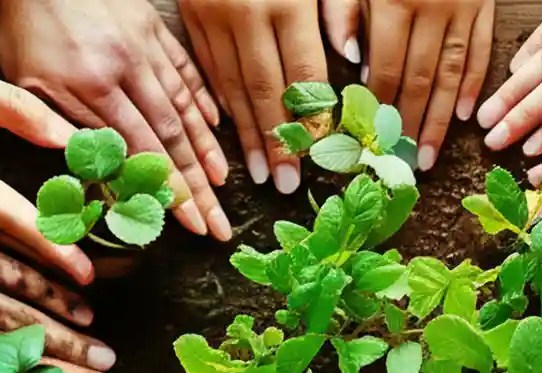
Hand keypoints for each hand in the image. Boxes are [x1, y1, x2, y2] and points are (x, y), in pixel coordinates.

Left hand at [0, 0, 231, 241]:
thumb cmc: (25, 29)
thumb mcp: (29, 83)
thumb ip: (65, 127)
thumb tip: (103, 172)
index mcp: (95, 86)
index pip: (143, 151)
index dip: (170, 191)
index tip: (192, 223)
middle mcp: (130, 68)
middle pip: (172, 138)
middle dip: (198, 187)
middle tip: (219, 224)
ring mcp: (147, 47)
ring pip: (185, 106)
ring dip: (206, 150)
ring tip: (223, 184)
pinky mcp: (154, 28)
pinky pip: (187, 69)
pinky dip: (204, 100)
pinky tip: (217, 126)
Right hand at [179, 0, 326, 193]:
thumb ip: (340, 7)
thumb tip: (351, 55)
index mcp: (287, 2)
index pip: (301, 77)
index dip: (305, 124)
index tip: (306, 164)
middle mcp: (247, 13)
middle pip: (262, 91)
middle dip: (272, 143)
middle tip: (281, 184)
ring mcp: (213, 15)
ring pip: (229, 85)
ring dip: (243, 133)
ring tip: (256, 171)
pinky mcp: (191, 13)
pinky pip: (204, 66)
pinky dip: (218, 101)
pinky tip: (229, 128)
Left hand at [322, 0, 493, 170]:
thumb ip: (343, 9)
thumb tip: (347, 58)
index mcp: (394, 1)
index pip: (385, 70)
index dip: (379, 108)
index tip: (372, 143)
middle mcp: (431, 9)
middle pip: (419, 80)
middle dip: (409, 127)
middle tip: (402, 164)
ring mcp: (462, 8)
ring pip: (450, 74)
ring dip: (439, 120)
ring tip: (429, 156)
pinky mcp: (485, 3)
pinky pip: (482, 50)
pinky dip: (473, 85)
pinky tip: (464, 116)